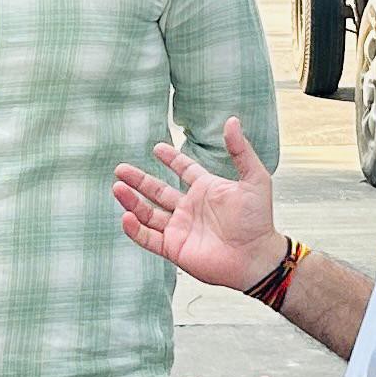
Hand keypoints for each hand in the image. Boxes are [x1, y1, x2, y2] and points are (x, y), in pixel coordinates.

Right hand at [114, 118, 284, 292]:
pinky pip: (148, 238)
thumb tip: (232, 121)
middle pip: (157, 191)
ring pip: (147, 213)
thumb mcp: (254, 178)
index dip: (171, 159)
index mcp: (206, 190)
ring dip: (131, 201)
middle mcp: (190, 208)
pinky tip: (126, 215)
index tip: (157, 148)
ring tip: (117, 187)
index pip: (184, 170)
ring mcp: (180, 228)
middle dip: (138, 180)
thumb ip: (240, 150)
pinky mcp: (174, 248)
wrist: (256, 255)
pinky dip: (135, 229)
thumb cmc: (259, 220)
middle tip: (120, 169)